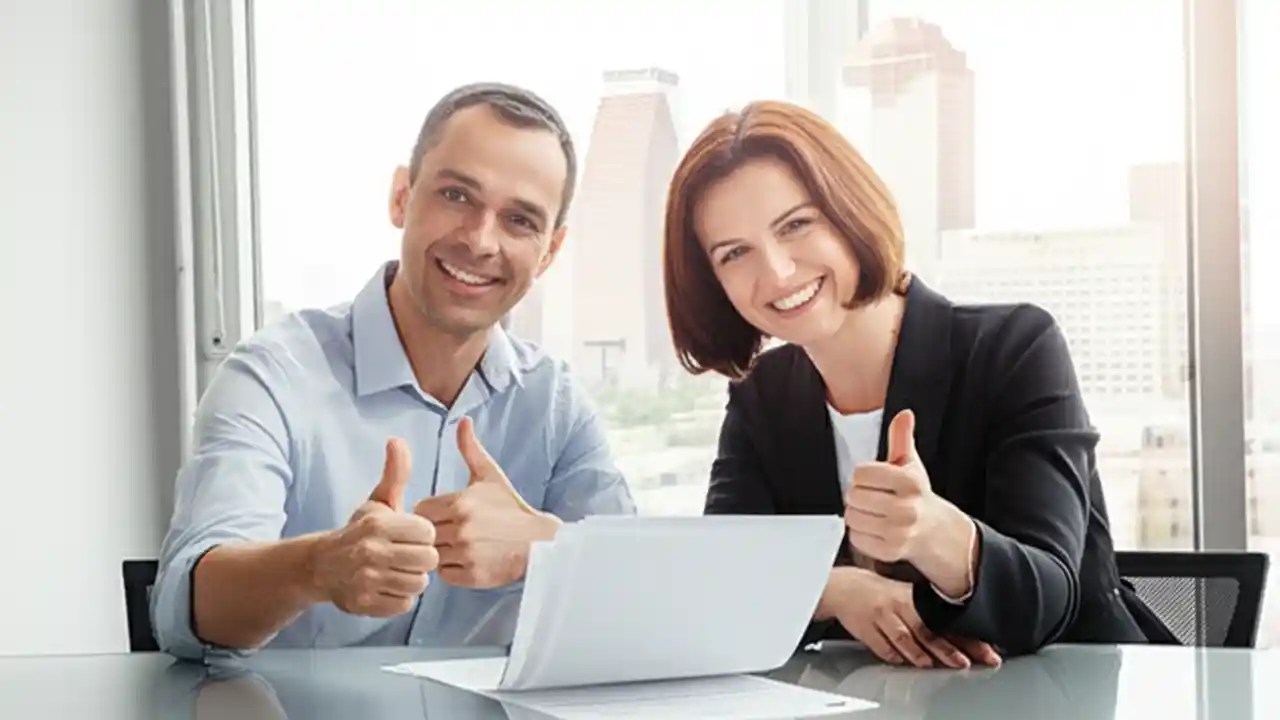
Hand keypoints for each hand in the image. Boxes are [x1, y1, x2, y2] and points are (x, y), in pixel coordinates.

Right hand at [311, 438, 438, 615]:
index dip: (424, 535)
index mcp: (379, 524)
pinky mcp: (365, 604)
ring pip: (418, 584)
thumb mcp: (377, 501)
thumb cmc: (359, 531)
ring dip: (412, 578)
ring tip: (400, 570)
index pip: (428, 533)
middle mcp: (371, 552)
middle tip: (409, 555)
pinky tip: (389, 585)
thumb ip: (395, 473)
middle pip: (427, 560)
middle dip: (422, 558)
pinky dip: (400, 597)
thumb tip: (398, 441)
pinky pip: (404, 604)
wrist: (321, 566)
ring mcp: (367, 580)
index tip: (412, 535)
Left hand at [414, 417, 560, 588]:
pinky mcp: (471, 576)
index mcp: (460, 503)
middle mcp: (461, 530)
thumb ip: (470, 449)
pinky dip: (452, 569)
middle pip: (425, 532)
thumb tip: (463, 420)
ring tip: (461, 545)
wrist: (539, 543)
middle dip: (435, 531)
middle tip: (452, 531)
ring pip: (433, 554)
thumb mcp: (490, 476)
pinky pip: (444, 575)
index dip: (431, 511)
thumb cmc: (511, 508)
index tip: (445, 513)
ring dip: (442, 551)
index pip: (421, 509)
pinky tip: (467, 560)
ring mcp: (466, 555)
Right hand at [818, 568, 1000, 668]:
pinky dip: (893, 655)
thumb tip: (959, 635)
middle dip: (948, 649)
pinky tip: (904, 662)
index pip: (945, 620)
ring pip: (904, 638)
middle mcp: (900, 605)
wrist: (843, 587)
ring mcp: (882, 616)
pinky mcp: (865, 628)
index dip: (966, 636)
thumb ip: (928, 614)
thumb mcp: (906, 595)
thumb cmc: (879, 593)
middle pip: (928, 630)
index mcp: (914, 597)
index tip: (984, 649)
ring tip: (934, 664)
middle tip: (964, 662)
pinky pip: (882, 646)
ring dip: (920, 653)